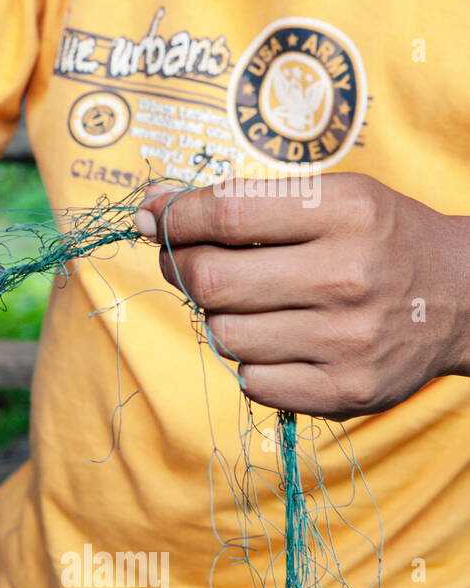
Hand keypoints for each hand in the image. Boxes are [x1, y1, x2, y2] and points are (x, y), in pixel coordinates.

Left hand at [137, 172, 469, 418]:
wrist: (467, 298)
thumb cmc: (378, 239)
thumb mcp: (330, 198)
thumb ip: (241, 202)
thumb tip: (150, 205)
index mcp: (347, 211)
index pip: (225, 214)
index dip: (173, 218)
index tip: (154, 219)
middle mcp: (349, 275)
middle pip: (211, 280)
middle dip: (182, 268)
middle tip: (188, 263)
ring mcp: (349, 339)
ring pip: (224, 334)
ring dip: (220, 318)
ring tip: (253, 304)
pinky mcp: (347, 390)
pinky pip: (253, 381)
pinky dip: (251, 362)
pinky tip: (280, 341)